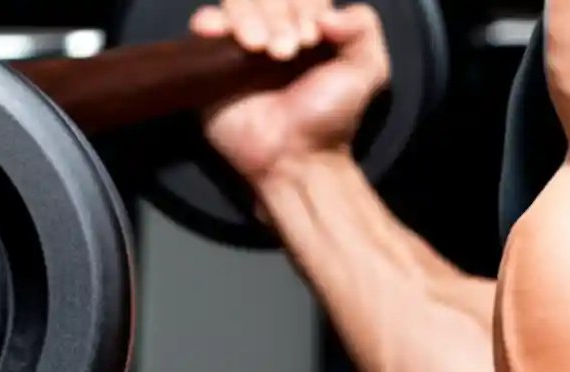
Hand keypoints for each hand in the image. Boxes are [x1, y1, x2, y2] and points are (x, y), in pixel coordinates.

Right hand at [192, 1, 390, 182]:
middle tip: (285, 52)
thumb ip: (363, 27)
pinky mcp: (212, 65)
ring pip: (237, 5)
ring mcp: (240, 46)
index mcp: (308, 24)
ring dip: (247, 18)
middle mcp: (273, 29)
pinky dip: (209, 20)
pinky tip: (216, 31)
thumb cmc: (330, 118)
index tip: (310, 39)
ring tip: (258, 49)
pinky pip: (203, 27)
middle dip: (277, 17)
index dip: (303, 6)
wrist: (294, 158)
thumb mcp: (366, 70)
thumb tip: (327, 14)